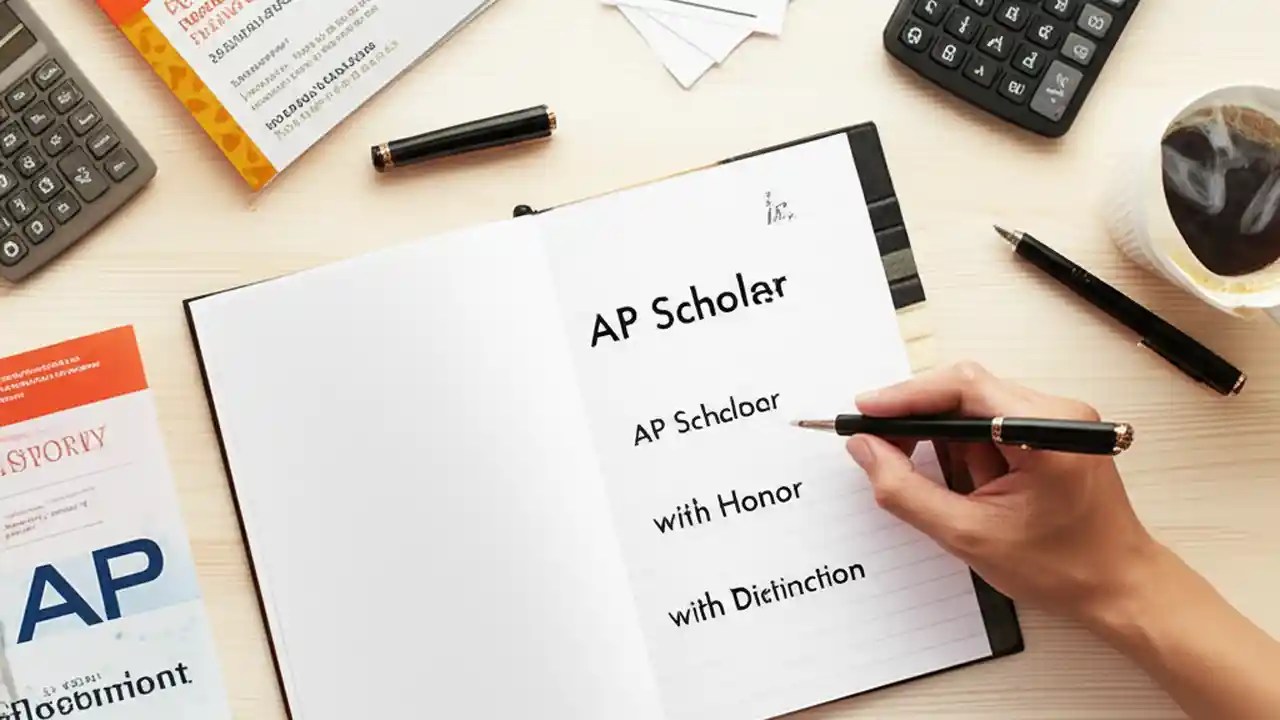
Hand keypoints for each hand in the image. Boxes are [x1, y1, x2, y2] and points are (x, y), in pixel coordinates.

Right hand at [845, 362, 1157, 621]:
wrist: (1119, 588)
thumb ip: (906, 491)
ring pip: (975, 408)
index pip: (962, 387)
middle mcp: (1057, 412)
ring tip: (935, 482)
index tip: (865, 411)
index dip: (905, 396)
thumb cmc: (1064, 568)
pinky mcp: (1051, 433)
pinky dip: (964, 449)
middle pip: (965, 390)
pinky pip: (991, 424)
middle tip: (879, 448)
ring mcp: (1057, 420)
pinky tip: (962, 483)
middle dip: (917, 419)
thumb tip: (866, 451)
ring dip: (943, 439)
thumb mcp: (968, 535)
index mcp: (1047, 431)